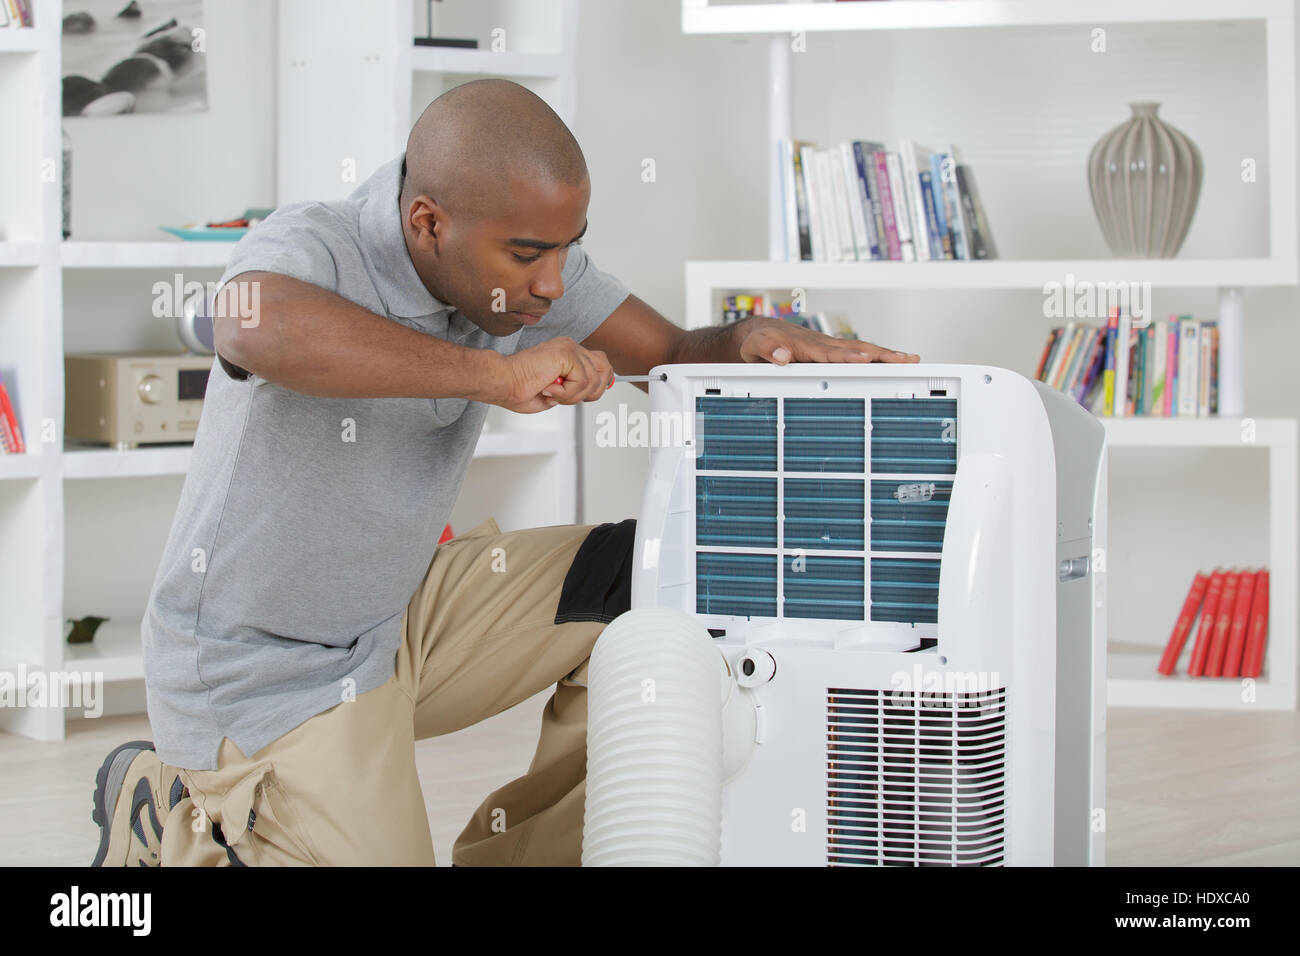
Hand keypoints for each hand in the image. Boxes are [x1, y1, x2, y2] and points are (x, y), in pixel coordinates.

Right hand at [495, 336, 613, 412]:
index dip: (602, 381)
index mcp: (566, 353)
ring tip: (553, 394)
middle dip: (592, 392)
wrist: (501, 382)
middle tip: (566, 398)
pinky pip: (583, 381)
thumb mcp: (553, 395)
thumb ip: (571, 391)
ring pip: (594, 379)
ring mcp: (569, 348)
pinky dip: (567, 393)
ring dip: (574, 396)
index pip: (599, 362)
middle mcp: (570, 347)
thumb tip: (585, 395)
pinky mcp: (566, 353)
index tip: (592, 395)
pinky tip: (549, 389)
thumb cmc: (517, 389)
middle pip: (605, 368)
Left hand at [737, 316, 919, 365]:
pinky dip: (879, 359)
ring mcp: (831, 349)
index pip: (831, 353)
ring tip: (911, 361)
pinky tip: (895, 364)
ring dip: (887, 356)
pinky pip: (859, 356)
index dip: (849, 357)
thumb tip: (782, 357)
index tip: (866, 358)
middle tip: (905, 360)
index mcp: (807, 346)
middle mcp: (824, 345)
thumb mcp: (755, 347)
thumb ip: (767, 350)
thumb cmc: (759, 341)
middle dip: (882, 355)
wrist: (760, 334)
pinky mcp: (834, 354)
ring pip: (863, 351)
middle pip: (857, 350)